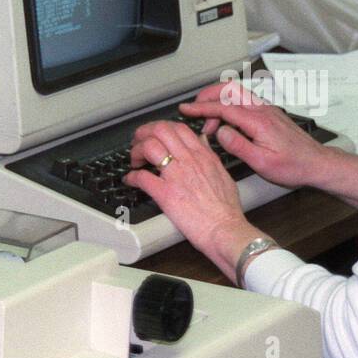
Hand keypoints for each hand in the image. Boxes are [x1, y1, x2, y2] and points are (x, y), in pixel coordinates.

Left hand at [125, 120, 259, 279]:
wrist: (224, 229)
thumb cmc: (226, 209)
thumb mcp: (223, 174)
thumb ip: (210, 156)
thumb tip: (203, 143)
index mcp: (203, 156)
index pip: (178, 128)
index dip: (161, 128)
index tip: (155, 135)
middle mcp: (189, 161)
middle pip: (160, 130)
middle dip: (144, 133)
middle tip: (139, 142)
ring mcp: (176, 176)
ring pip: (149, 146)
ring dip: (137, 151)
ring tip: (135, 160)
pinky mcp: (165, 194)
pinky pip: (142, 177)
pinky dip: (132, 177)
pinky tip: (131, 180)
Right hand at [177, 80, 330, 189]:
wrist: (316, 164)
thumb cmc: (293, 166)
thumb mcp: (261, 162)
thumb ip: (238, 145)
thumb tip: (220, 132)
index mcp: (258, 121)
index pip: (223, 107)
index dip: (201, 107)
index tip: (186, 109)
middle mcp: (263, 110)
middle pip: (230, 90)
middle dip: (208, 95)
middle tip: (194, 108)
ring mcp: (267, 110)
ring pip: (238, 93)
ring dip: (219, 101)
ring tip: (208, 119)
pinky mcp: (270, 114)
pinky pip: (245, 101)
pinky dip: (230, 105)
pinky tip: (227, 120)